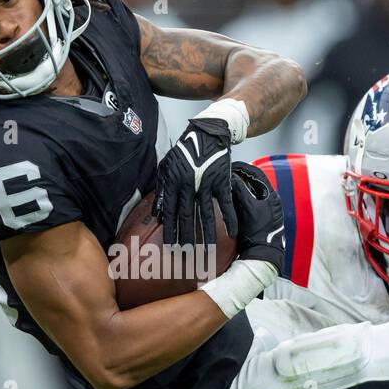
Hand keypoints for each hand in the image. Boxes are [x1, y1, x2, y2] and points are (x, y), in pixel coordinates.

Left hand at [153, 117, 236, 247]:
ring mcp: (207, 184)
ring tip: (207, 251)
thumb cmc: (184, 151)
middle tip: (186, 254)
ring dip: (207, 234)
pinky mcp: (222, 182)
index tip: (170, 246)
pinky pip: (227, 204)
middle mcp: (189, 185)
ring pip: (207, 214)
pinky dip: (230, 219)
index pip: (170, 212)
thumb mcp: (166, 166)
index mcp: (174, 182)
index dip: (170, 230)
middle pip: (188, 217)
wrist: (207, 134)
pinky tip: (232, 233)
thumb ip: (161, 189)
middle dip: (186, 237)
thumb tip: (156, 213)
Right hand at [230, 162, 284, 273]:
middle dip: (238, 176)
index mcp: (271, 194)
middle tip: (224, 173)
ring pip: (249, 191)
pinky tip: (227, 198)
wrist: (262, 255)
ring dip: (237, 187)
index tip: (229, 164)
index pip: (256, 172)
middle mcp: (270, 200)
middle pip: (252, 181)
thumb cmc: (257, 231)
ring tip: (223, 183)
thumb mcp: (247, 207)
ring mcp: (265, 209)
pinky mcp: (259, 217)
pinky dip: (237, 198)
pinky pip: (247, 201)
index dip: (242, 167)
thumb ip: (239, 190)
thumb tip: (230, 177)